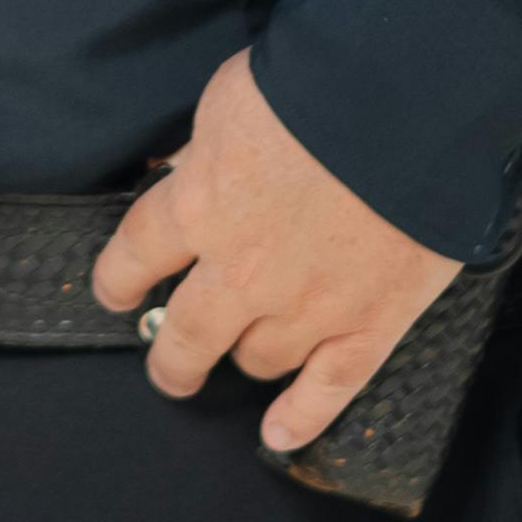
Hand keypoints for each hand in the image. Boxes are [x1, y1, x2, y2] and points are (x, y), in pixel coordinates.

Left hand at [92, 51, 458, 458]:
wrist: (405, 106)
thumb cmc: (315, 87)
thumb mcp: (226, 102)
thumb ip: (201, 151)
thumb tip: (178, 171)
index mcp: (198, 208)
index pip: (135, 256)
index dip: (119, 277)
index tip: (116, 291)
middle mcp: (240, 271)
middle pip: (187, 332)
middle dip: (170, 355)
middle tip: (166, 364)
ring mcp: (305, 306)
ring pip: (256, 359)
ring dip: (242, 360)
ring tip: (239, 361)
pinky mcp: (369, 324)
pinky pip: (329, 389)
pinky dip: (301, 418)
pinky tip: (279, 434)